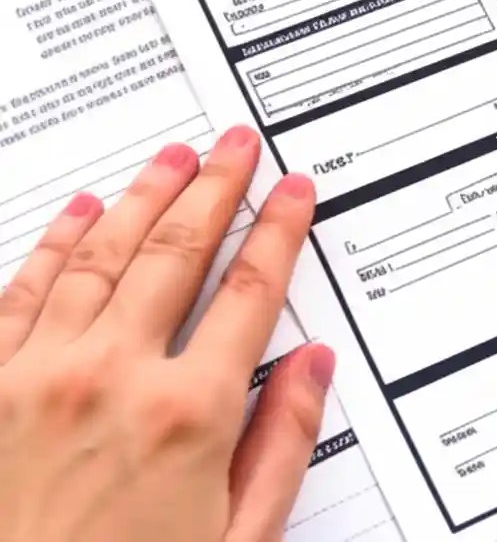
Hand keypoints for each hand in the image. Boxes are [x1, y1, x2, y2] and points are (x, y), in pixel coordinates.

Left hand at [0, 127, 330, 541]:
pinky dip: (53, 244)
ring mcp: (39, 378)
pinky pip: (21, 293)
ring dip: (142, 198)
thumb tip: (312, 367)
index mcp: (190, 415)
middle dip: (214, 188)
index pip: (250, 292)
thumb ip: (284, 445)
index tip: (292, 195)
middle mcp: (113, 379)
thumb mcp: (241, 538)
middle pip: (177, 253)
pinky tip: (79, 214)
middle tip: (234, 147)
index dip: (278, 231)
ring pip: (100, 256)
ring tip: (171, 159)